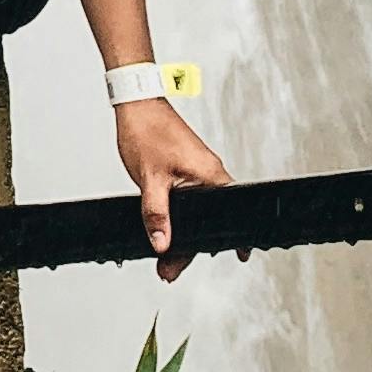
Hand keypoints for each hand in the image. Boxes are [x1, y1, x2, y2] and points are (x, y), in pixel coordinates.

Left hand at [117, 93, 230, 280]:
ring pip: (197, 210)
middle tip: (168, 269)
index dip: (225, 241)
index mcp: (210, 175)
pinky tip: (163, 228)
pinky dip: (177, 215)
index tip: (235, 257)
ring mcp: (198, 170)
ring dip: (180, 232)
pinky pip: (188, 198)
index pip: (226, 216)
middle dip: (189, 247)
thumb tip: (162, 244)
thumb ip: (157, 215)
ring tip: (163, 257)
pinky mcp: (187, 168)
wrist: (136, 102)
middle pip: (208, 219)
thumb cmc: (147, 130)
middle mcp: (210, 173)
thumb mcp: (150, 180)